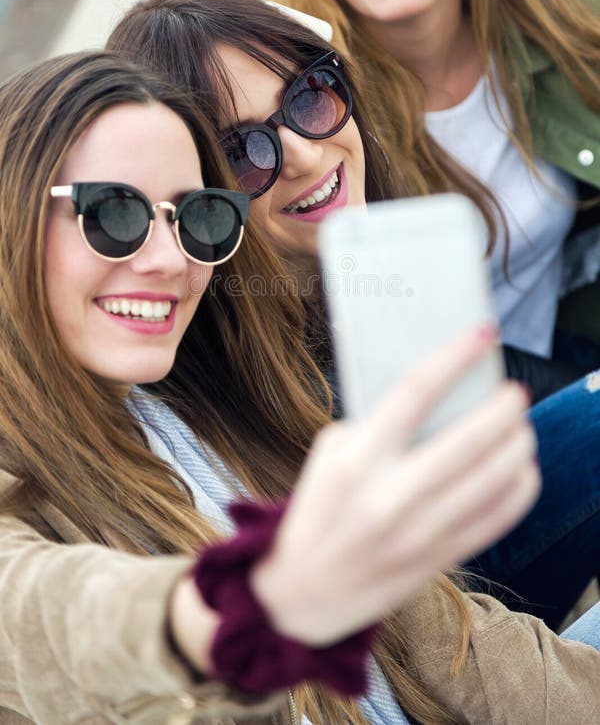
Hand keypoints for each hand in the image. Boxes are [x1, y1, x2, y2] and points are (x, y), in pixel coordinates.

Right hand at [250, 326, 539, 645]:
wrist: (302, 591)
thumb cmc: (318, 508)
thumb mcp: (331, 454)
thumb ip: (378, 424)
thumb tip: (437, 396)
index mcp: (356, 459)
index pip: (413, 393)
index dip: (453, 358)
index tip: (481, 334)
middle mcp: (389, 495)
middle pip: (467, 440)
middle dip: (503, 409)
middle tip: (515, 391)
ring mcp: (416, 533)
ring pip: (491, 481)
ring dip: (517, 446)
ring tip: (522, 427)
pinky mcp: (436, 560)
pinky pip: (495, 520)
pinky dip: (519, 490)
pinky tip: (522, 469)